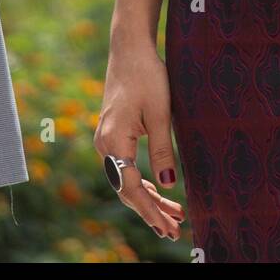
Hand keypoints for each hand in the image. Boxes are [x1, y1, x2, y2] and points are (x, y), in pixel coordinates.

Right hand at [94, 38, 184, 239]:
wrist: (130, 50)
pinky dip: (143, 181)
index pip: (132, 188)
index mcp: (114, 142)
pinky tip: (159, 190)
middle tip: (174, 229)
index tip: (169, 226)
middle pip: (127, 189)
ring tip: (173, 214)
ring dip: (149, 197)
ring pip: (127, 180)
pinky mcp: (113, 134)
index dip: (151, 210)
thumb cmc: (147, 76)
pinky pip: (126, 167)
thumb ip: (163, 150)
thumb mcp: (161, 113)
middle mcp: (105, 145)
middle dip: (151, 210)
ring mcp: (107, 141)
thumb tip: (169, 185)